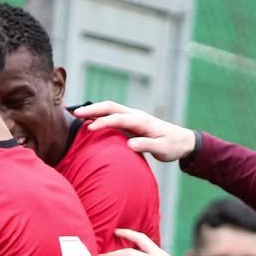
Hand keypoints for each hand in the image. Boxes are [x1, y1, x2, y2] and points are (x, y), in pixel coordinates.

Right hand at [74, 101, 196, 162]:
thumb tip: (130, 144)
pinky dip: (98, 114)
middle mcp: (135, 115)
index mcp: (141, 121)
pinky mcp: (130, 121)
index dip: (103, 122)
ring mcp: (132, 117)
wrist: (182, 140)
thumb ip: (147, 145)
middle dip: (92, 109)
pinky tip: (88, 119)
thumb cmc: (172, 146)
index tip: (89, 128)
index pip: (118, 118)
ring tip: (75, 113)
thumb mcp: (162, 149)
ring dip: (93, 109)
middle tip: (73, 112)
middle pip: (110, 107)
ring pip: (109, 108)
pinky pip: (112, 114)